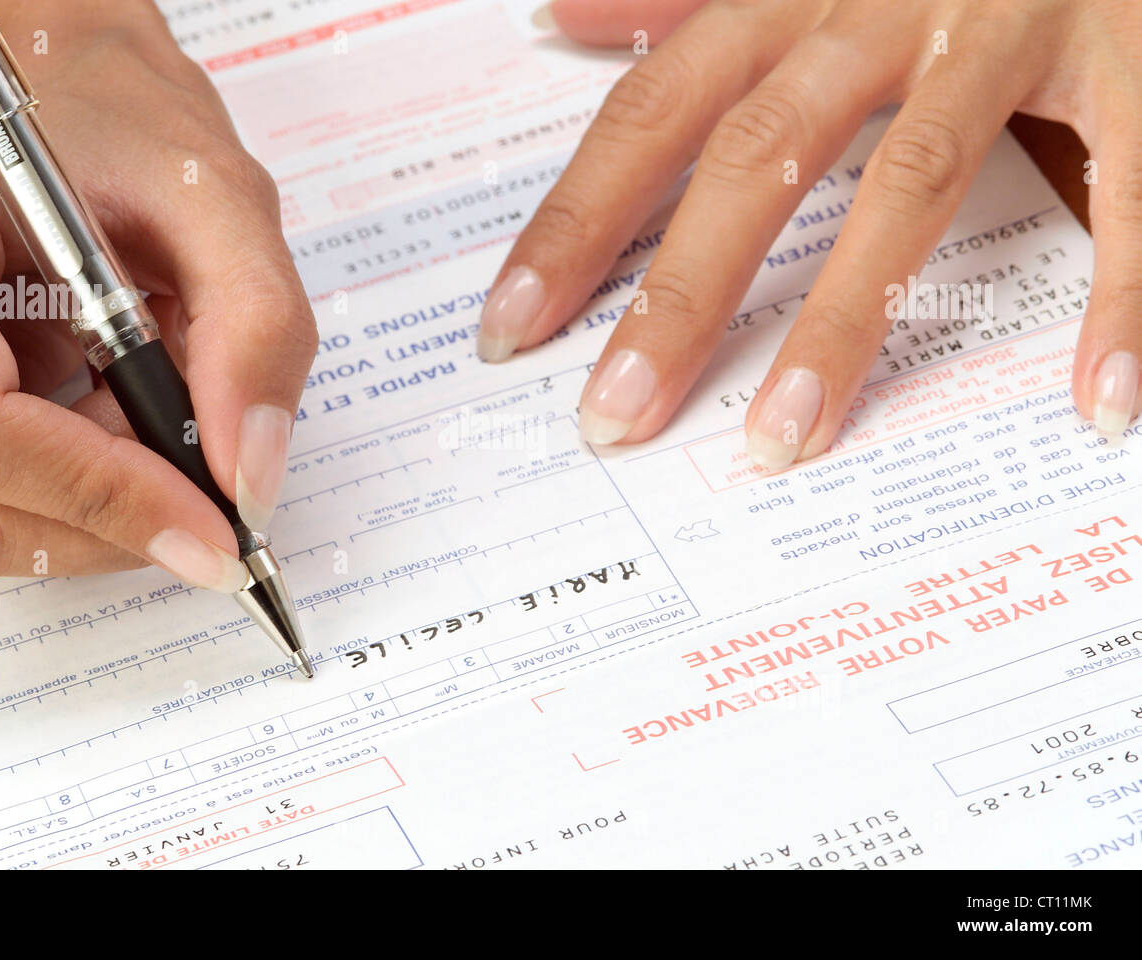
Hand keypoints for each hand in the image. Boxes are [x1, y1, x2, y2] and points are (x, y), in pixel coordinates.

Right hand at [0, 0, 315, 587]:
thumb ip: (257, 330)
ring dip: (90, 519)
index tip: (212, 525)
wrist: (81, 108)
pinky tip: (117, 440)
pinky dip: (69, 505)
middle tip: (209, 496)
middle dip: (106, 517)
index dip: (98, 493)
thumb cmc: (136, 138)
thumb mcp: (226, 205)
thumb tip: (248, 477)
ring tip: (158, 440)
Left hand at [483, 0, 1140, 467]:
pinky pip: (1130, 187)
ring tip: (781, 444)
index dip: (575, 222)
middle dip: (677, 297)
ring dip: (844, 326)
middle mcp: (881, 3)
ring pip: (908, 186)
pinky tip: (1094, 401)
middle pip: (757, 159)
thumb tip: (564, 20)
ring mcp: (1006, 29)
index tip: (509, 329)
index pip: (652, 114)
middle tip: (614, 416)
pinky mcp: (1129, 58)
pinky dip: (1119, 297)